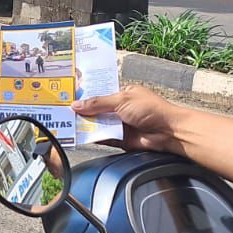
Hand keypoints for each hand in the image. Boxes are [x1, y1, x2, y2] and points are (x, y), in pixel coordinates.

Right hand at [72, 86, 186, 153]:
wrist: (168, 132)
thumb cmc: (151, 110)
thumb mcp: (121, 100)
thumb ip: (98, 103)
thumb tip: (77, 105)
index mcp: (123, 94)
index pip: (100, 93)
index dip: (86, 95)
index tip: (69, 96)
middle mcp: (121, 108)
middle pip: (97, 110)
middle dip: (83, 111)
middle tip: (64, 112)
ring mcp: (121, 124)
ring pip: (99, 124)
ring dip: (87, 124)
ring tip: (68, 123)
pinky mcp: (121, 139)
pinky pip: (104, 137)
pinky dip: (94, 137)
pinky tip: (81, 135)